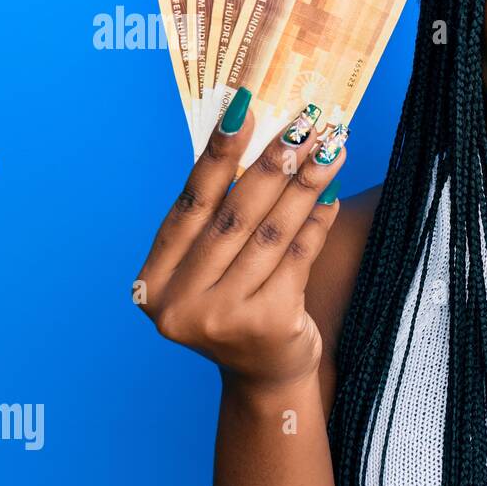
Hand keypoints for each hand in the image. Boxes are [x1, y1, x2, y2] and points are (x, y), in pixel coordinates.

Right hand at [134, 91, 346, 389]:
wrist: (267, 376)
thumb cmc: (240, 306)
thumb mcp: (215, 268)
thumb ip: (222, 218)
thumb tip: (264, 138)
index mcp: (154, 280)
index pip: (190, 204)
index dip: (217, 154)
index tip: (243, 108)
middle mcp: (178, 303)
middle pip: (234, 215)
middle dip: (274, 162)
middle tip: (305, 122)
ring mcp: (220, 318)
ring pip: (270, 234)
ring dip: (305, 185)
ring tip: (332, 148)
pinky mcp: (265, 324)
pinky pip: (298, 258)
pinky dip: (317, 222)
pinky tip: (332, 194)